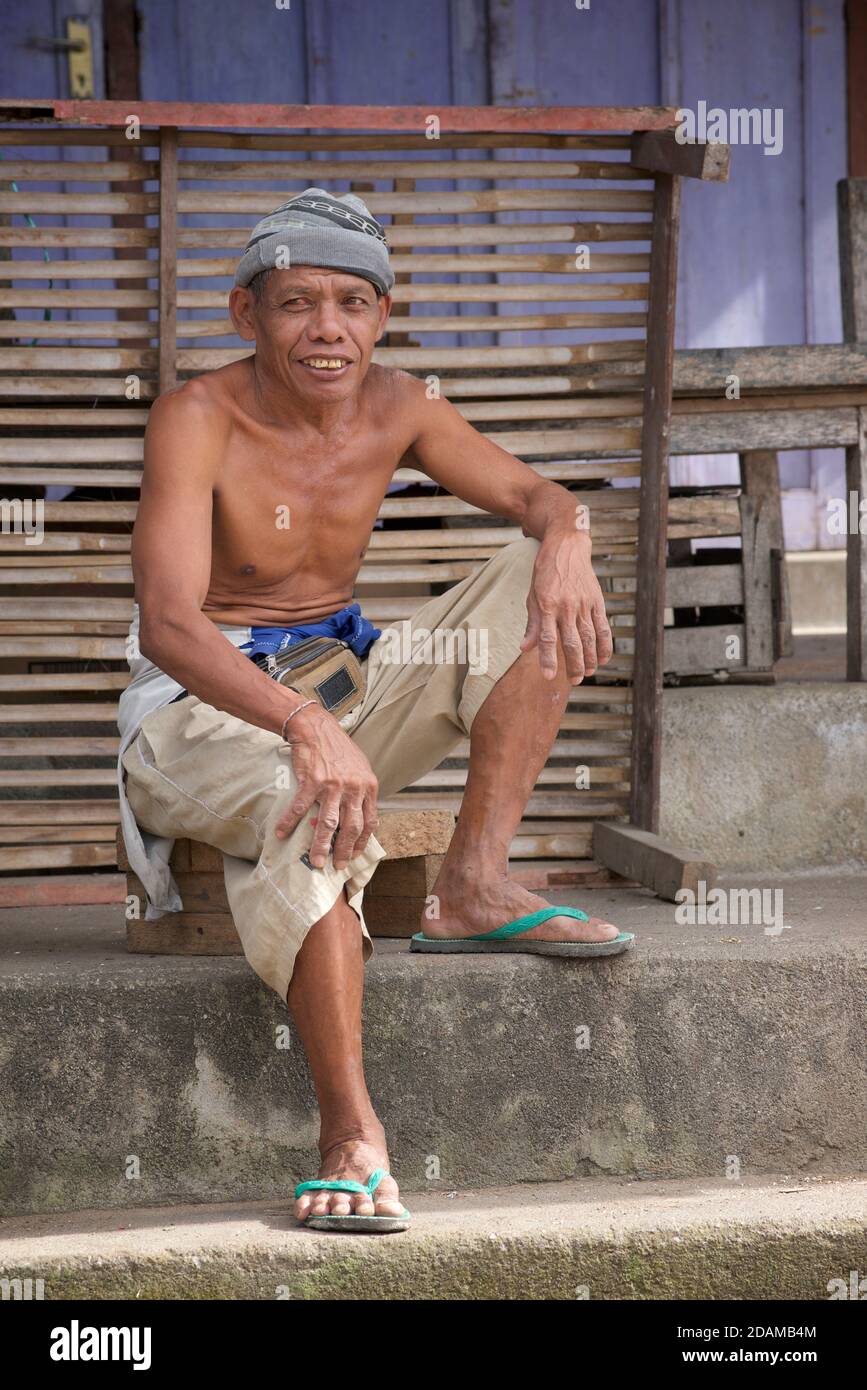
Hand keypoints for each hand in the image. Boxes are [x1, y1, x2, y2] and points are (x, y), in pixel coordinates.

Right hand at [275, 704, 378, 869]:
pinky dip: (289, 822)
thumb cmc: (337, 749)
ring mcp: (333, 785)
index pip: (370, 821)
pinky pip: (300, 807)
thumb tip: (358, 814)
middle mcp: (353, 787)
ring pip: (328, 823)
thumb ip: (361, 791)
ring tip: (315, 861)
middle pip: (351, 827)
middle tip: (337, 866)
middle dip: (344, 851)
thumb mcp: (359, 768)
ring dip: (320, 845)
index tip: (355, 854)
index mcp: (368, 786)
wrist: (316, 727)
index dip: (362, 841)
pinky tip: (281, 833)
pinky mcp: (312, 780)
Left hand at [519, 533, 612, 682]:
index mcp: (547, 605)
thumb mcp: (532, 596)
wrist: (566, 547)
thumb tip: (525, 648)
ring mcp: (584, 604)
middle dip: (574, 665)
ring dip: (590, 659)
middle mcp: (566, 606)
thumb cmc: (545, 572)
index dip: (548, 659)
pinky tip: (603, 658)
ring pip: (589, 638)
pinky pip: (603, 627)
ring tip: (587, 673)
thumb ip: (532, 624)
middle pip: (572, 643)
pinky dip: (605, 644)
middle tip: (574, 681)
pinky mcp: (597, 601)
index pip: (547, 638)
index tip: (548, 676)